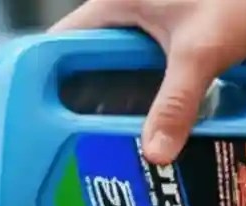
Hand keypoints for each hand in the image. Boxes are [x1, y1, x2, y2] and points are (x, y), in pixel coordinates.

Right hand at [50, 0, 245, 164]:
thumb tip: (153, 151)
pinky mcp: (174, 32)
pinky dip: (147, 93)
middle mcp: (128, 7)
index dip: (47, 76)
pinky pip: (146, 68)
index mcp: (117, 0)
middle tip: (82, 136)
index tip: (42, 112)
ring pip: (118, 67)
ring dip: (119, 99)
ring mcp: (151, 19)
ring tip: (114, 136)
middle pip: (88, 59)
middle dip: (87, 98)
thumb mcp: (202, 53)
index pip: (62, 39)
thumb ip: (176, 104)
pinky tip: (153, 120)